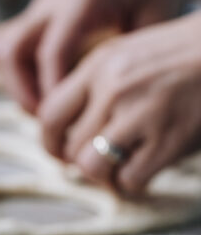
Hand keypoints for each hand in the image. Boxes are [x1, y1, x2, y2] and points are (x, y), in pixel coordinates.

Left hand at [37, 12, 200, 193]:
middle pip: (69, 146)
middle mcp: (112, 89)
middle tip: (99, 165)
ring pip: (92, 167)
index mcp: (99, 65)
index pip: (49, 113)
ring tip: (122, 170)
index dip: (51, 141)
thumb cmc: (185, 53)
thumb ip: (100, 81)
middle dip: (81, 163)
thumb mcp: (132, 51)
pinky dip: (135, 183)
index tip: (62, 151)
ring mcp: (139, 115)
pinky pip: (130, 179)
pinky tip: (147, 171)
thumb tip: (75, 122)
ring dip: (106, 176)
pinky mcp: (167, 140)